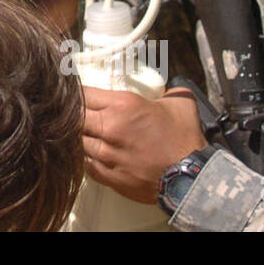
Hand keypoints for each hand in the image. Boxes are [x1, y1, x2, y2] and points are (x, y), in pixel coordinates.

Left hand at [82, 86, 206, 203]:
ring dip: (78, 136)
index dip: (75, 92)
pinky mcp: (108, 176)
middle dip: (71, 114)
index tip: (73, 93)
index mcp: (123, 105)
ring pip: (76, 141)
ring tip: (82, 133)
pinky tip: (91, 152)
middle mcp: (110, 128)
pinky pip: (85, 163)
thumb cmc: (186, 140)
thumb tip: (164, 87)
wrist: (192, 177)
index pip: (83, 93)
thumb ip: (166, 89)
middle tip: (73, 113)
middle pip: (73, 117)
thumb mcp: (179, 102)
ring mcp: (107, 154)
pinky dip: (85, 157)